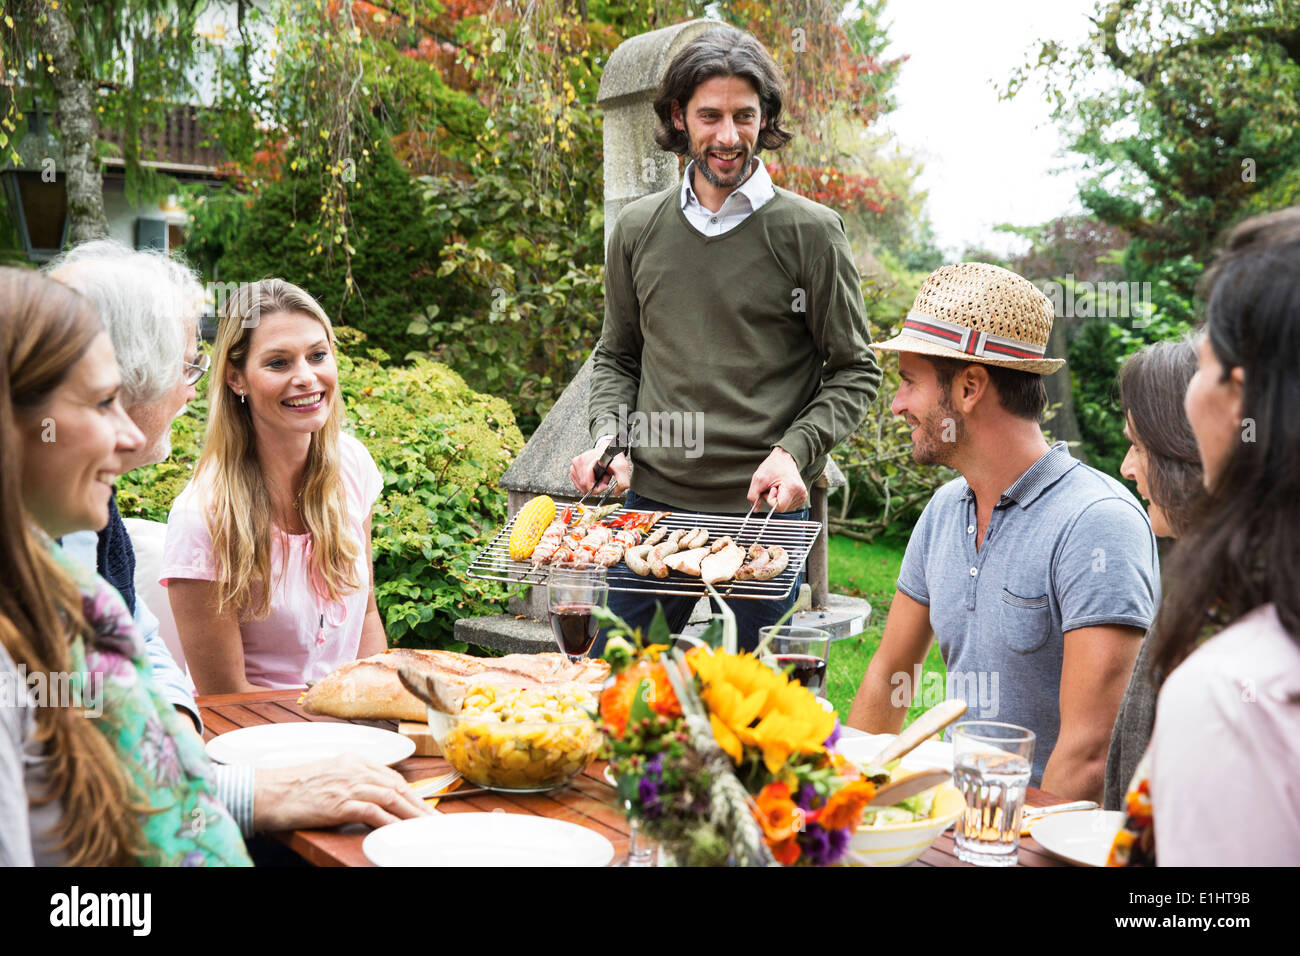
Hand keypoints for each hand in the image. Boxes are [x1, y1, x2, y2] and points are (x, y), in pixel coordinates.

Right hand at [252, 753, 432, 831]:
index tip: (426, 807)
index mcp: (354, 761)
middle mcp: (355, 770)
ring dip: (413, 814)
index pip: (392, 778)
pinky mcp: (340, 803)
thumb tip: (371, 798)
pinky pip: (373, 812)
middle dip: (420, 805)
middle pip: (398, 788)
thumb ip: (351, 781)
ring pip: (392, 798)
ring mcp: (348, 785)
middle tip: (436, 820)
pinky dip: (390, 821)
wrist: (267, 792)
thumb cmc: (293, 787)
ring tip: (426, 827)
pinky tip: (400, 830)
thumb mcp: (328, 776)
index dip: (412, 794)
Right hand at [570, 442, 630, 494]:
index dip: (597, 488)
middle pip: (584, 485)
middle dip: (596, 486)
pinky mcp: (573, 468)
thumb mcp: (622, 468)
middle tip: (604, 479)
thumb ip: (623, 482)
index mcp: (589, 460)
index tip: (605, 485)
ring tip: (600, 476)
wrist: (609, 448)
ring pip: (581, 485)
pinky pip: (578, 483)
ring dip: (592, 485)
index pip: (587, 483)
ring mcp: (575, 464)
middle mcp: (579, 461)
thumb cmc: (613, 456)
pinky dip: (587, 483)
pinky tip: (594, 476)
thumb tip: (616, 492)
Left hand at [746, 447, 806, 512]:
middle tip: (773, 486)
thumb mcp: (758, 479)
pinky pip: (789, 505)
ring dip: (778, 499)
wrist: (784, 458)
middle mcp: (801, 493)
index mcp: (792, 488)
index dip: (770, 499)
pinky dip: (782, 499)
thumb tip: (755, 510)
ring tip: (778, 486)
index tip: (771, 488)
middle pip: (782, 508)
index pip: (779, 507)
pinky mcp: (802, 497)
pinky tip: (782, 489)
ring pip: (785, 508)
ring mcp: (803, 495)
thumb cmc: (773, 465)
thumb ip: (753, 496)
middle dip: (773, 499)